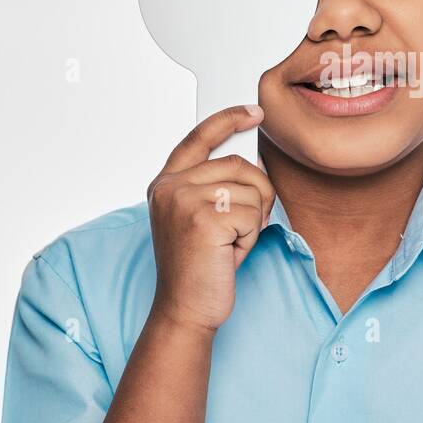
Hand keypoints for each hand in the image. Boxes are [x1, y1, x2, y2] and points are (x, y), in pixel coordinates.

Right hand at [145, 105, 275, 334]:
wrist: (186, 309)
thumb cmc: (200, 266)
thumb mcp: (203, 217)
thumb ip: (217, 185)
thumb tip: (252, 159)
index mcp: (166, 183)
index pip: (199, 137)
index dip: (228, 120)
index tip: (253, 112)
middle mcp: (170, 187)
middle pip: (239, 164)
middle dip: (257, 194)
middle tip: (243, 227)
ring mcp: (184, 201)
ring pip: (251, 191)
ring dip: (253, 221)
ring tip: (229, 244)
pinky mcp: (203, 220)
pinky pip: (253, 214)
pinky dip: (251, 237)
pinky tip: (230, 253)